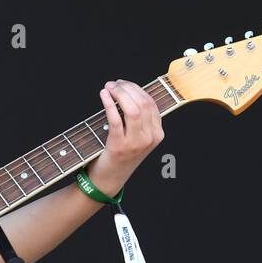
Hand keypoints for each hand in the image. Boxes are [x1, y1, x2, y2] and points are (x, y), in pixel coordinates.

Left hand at [88, 79, 164, 194]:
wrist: (110, 179)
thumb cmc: (121, 154)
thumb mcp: (138, 138)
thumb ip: (139, 119)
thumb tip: (128, 91)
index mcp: (157, 134)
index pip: (150, 103)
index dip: (136, 89)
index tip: (122, 83)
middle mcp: (150, 138)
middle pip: (142, 103)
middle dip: (127, 88)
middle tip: (113, 83)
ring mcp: (136, 143)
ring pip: (132, 109)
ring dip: (119, 93)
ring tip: (108, 87)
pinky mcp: (119, 146)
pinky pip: (115, 119)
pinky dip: (109, 103)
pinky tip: (103, 95)